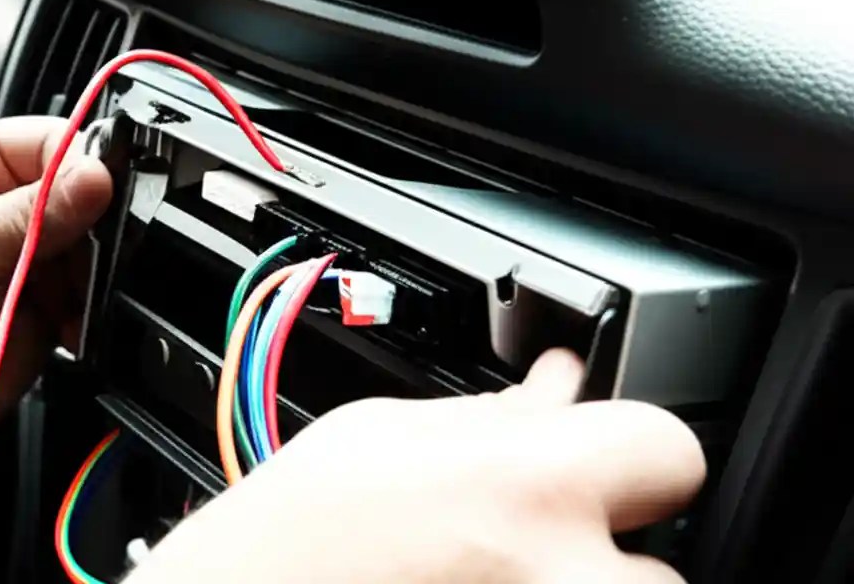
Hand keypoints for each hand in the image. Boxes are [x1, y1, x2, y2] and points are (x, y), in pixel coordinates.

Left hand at [0, 116, 111, 472]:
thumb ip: (37, 215)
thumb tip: (98, 176)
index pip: (54, 142)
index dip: (85, 166)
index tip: (101, 197)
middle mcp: (5, 208)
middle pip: (86, 197)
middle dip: (94, 231)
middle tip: (81, 260)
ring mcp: (28, 261)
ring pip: (96, 252)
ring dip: (93, 278)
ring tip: (65, 301)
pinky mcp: (44, 309)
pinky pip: (93, 301)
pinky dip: (91, 315)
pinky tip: (68, 328)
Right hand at [128, 350, 704, 582]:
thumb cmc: (281, 547)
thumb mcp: (378, 436)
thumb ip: (491, 414)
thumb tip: (557, 388)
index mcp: (528, 487)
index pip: (672, 449)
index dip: (632, 448)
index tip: (608, 457)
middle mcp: (561, 581)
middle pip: (662, 562)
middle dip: (606, 545)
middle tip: (528, 535)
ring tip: (488, 575)